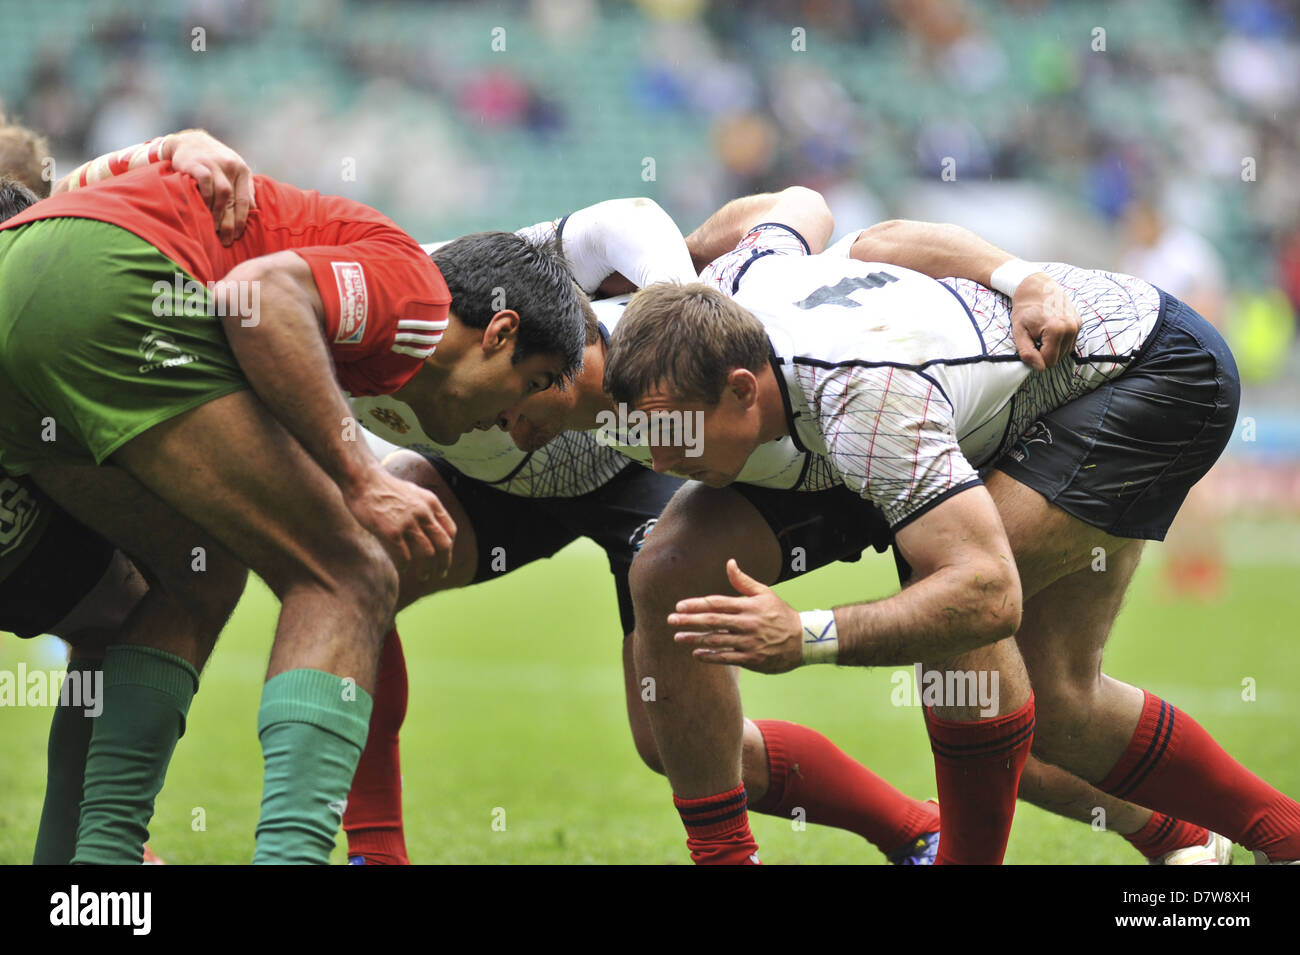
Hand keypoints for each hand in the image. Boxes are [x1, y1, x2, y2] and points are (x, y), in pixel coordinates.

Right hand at [165, 129, 255, 246]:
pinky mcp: (197, 164)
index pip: (245, 201)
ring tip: (214, 230)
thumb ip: (245, 187)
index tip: (237, 236)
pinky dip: (206, 199)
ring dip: (218, 214)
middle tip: (226, 240)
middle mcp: (230, 165)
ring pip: (222, 195)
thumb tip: (255, 209)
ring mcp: (213, 164)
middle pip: (233, 201)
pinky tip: (204, 211)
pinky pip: (205, 184)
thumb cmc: (214, 161)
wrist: (189, 141)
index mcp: (242, 170)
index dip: (241, 220)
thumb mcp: (233, 170)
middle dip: (230, 223)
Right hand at [347, 465, 456, 574]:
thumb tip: (430, 524)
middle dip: (445, 562)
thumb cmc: (384, 486)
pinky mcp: (392, 532)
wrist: (363, 480)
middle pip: (444, 544)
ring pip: (428, 553)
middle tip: (441, 573)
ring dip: (427, 569)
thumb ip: (424, 507)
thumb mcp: (413, 492)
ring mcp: (409, 523)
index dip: (450, 546)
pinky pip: (405, 556)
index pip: (450, 530)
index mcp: (431, 502)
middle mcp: (424, 513)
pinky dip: (407, 566)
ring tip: (424, 576)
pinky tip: (404, 570)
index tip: (445, 556)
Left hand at [667, 559, 803, 673]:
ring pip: (717, 640)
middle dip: (689, 620)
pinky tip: (697, 654)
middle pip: (712, 621)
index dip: (696, 604)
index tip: (679, 605)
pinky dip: (711, 656)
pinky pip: (728, 658)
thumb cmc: (781, 614)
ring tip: (678, 637)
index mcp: (748, 606)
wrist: (804, 639)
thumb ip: (743, 581)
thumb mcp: (765, 593)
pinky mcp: (753, 659)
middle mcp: (747, 623)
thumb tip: (729, 563)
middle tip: (671, 620)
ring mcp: (749, 642)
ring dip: (695, 639)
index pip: (717, 603)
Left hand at [1010, 273, 1079, 370]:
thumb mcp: (1018, 331)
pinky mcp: (1079, 322)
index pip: (1049, 361)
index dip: (1037, 356)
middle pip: (1059, 358)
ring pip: (1066, 351)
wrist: (1035, 287)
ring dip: (1053, 347)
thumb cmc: (1024, 309)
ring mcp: (1077, 324)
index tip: (1030, 343)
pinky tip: (1051, 330)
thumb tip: (1041, 368)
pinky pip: (1070, 342)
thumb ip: (1027, 352)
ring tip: (1043, 333)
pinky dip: (1060, 341)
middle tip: (1036, 336)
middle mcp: (1071, 328)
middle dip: (1046, 352)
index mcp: (1056, 330)